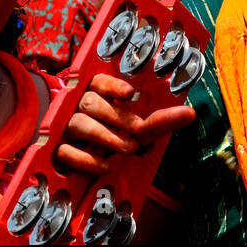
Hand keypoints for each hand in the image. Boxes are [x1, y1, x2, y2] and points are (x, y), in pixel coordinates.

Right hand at [53, 73, 194, 173]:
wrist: (79, 165)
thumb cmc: (110, 138)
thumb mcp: (135, 130)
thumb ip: (158, 122)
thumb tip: (189, 113)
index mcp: (94, 95)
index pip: (98, 82)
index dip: (113, 85)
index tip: (131, 93)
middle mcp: (77, 108)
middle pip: (91, 102)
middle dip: (117, 117)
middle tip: (138, 131)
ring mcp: (65, 130)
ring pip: (79, 123)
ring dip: (106, 135)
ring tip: (128, 147)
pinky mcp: (56, 152)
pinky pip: (66, 152)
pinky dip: (86, 159)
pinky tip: (106, 165)